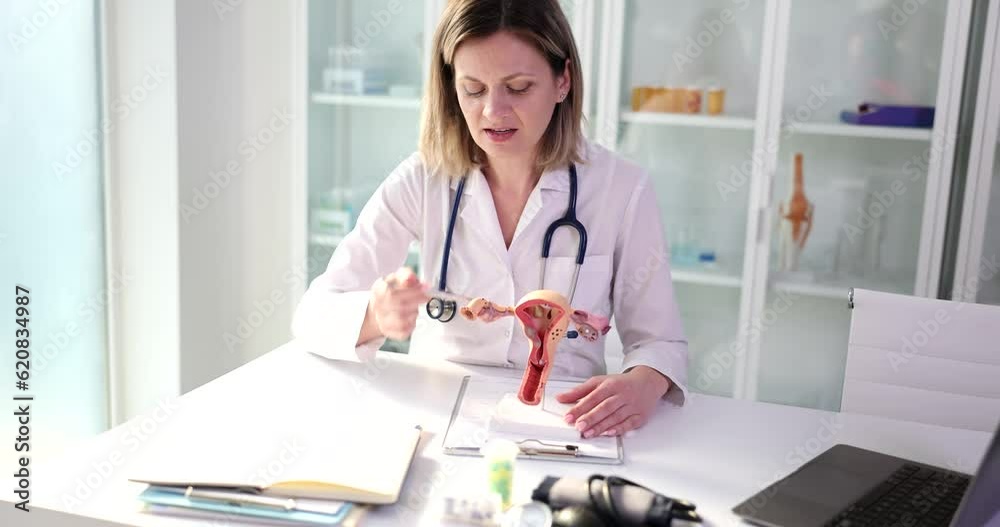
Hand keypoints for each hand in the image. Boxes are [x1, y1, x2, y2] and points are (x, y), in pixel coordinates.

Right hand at [369, 267, 428, 340]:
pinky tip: (411, 317)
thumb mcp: (397, 277)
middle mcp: (377, 307)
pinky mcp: (388, 332)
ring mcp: (381, 321)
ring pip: (402, 321)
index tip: (425, 288)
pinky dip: (412, 325)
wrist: (381, 307)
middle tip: (425, 297)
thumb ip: (405, 275)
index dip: (412, 291)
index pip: (392, 294)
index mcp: (378, 291)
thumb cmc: (391, 291)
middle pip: (399, 307)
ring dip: (414, 313)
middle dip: (417, 301)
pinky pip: (404, 332)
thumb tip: (411, 277)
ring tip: (415, 307)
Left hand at [556, 366, 670, 437]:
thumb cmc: (620, 384)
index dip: (580, 407)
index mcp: (610, 385)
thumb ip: (579, 391)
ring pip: (616, 417)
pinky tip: (608, 433)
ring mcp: (632, 406)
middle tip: (578, 427)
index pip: (593, 397)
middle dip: (591, 418)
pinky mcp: (640, 416)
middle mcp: (622, 395)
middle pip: (605, 407)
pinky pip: (629, 423)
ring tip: (588, 433)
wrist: (647, 382)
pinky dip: (619, 429)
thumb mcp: (599, 382)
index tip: (569, 417)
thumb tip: (560, 398)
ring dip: (601, 426)